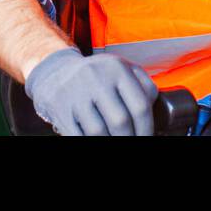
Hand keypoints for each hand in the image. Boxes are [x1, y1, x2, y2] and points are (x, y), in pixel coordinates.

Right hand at [23, 47, 158, 135]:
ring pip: (98, 132)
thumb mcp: (122, 70)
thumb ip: (143, 85)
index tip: (146, 138)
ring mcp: (75, 92)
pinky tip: (96, 140)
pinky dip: (90, 142)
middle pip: (120, 122)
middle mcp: (95, 77)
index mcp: (116, 68)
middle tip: (130, 143)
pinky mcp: (59, 107)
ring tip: (114, 141)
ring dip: (110, 143)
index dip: (146, 129)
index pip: (140, 106)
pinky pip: (78, 135)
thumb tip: (154, 111)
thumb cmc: (97, 76)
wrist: (56, 72)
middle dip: (128, 139)